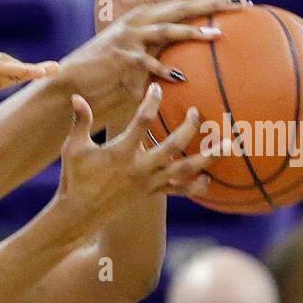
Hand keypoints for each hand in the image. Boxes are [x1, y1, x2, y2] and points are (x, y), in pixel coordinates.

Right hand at [54, 0, 232, 124]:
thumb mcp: (134, 57)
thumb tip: (184, 65)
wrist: (73, 79)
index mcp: (144, 15)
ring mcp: (130, 37)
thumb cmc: (106, 70)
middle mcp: (138, 20)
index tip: (239, 2)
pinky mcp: (122, 55)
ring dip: (193, 32)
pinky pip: (148, 62)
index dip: (212, 2)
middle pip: (181, 7)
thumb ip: (159, 52)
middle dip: (211, 3)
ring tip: (217, 36)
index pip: (184, 4)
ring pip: (167, 29)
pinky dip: (164, 70)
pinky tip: (181, 78)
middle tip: (239, 4)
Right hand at [55, 84, 214, 224]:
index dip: (151, 102)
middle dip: (190, 128)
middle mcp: (139, 168)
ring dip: (208, 157)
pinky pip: (179, 191)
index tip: (157, 88)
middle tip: (197, 112)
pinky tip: (209, 178)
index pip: (141, 122)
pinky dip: (195, 186)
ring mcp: (148, 183)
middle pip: (173, 146)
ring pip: (185, 170)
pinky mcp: (151, 194)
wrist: (79, 215)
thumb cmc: (75, 178)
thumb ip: (80, 122)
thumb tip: (77, 97)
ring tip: (228, 145)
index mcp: (120, 153)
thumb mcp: (73, 148)